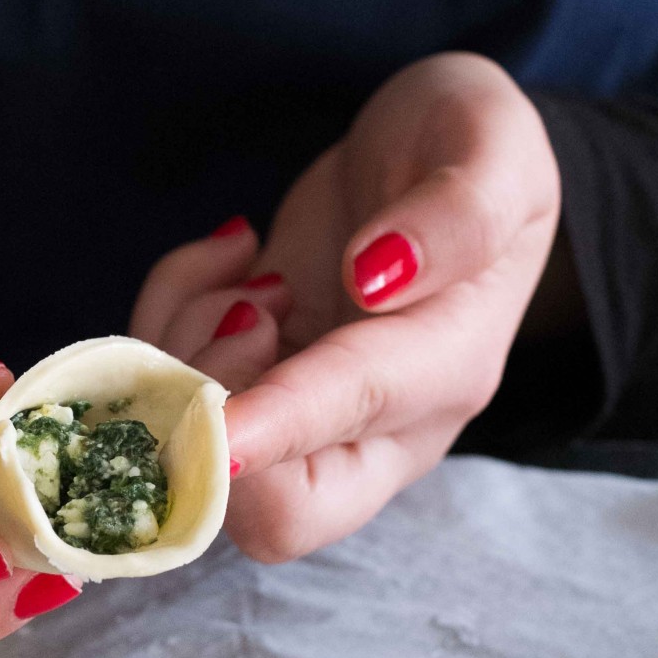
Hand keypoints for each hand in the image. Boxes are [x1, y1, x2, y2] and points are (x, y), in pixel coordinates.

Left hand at [131, 53, 562, 560]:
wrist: (427, 148)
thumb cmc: (468, 143)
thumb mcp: (491, 145)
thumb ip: (457, 214)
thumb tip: (378, 272)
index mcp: (448, 367)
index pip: (352, 412)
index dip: (276, 424)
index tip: (216, 426)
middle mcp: (377, 425)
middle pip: (280, 514)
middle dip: (214, 420)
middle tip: (243, 311)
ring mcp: (304, 420)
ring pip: (202, 458)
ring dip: (183, 352)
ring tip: (247, 273)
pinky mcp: (248, 393)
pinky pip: (166, 392)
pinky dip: (166, 318)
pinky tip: (228, 260)